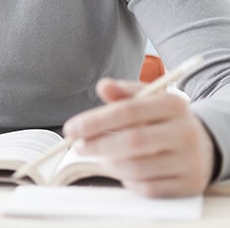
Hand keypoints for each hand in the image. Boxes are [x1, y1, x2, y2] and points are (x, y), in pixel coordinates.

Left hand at [63, 78, 214, 196]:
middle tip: (79, 146)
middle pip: (132, 142)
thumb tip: (103, 86)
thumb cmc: (164, 120)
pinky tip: (124, 171)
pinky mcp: (188, 185)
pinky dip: (128, 181)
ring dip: (110, 164)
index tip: (72, 128)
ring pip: (137, 168)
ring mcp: (189, 161)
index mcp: (173, 105)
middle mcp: (185, 133)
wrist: (202, 144)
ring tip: (101, 157)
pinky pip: (148, 188)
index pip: (128, 111)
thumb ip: (123, 93)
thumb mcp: (148, 99)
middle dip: (98, 145)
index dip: (95, 121)